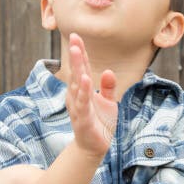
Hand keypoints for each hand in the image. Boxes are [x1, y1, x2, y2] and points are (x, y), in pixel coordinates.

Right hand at [65, 33, 118, 158]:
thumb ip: (108, 87)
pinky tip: (86, 80)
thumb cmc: (100, 122)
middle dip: (76, 55)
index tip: (77, 36)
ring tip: (78, 53)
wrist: (96, 147)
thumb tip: (108, 71)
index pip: (81, 68)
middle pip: (76, 72)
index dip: (80, 53)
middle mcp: (76, 96)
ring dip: (78, 69)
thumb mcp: (108, 102)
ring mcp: (78, 107)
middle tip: (75, 38)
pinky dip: (84, 91)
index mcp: (82, 91)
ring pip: (77, 85)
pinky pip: (83, 103)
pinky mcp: (83, 119)